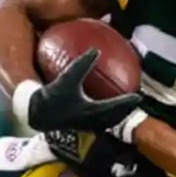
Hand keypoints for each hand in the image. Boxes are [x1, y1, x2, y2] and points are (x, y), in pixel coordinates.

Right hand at [14, 49, 140, 131]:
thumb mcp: (67, 79)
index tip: (139, 97)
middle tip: (136, 101)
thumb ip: (82, 65)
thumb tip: (96, 50)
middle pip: (116, 118)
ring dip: (118, 114)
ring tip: (124, 105)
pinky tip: (103, 106)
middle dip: (127, 111)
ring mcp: (87, 126)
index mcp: (92, 112)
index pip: (115, 107)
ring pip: (109, 122)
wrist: (36, 114)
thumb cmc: (52, 97)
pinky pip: (100, 121)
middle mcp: (92, 121)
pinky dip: (107, 115)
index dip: (128, 102)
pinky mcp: (81, 126)